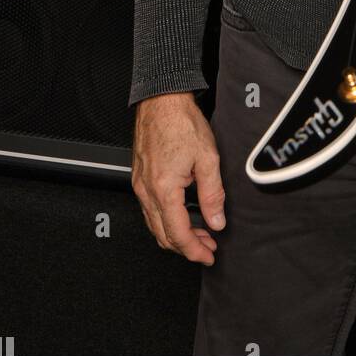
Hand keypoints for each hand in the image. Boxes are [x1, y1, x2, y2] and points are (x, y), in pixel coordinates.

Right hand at [132, 92, 225, 265]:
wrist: (162, 99)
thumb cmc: (182, 122)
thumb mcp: (208, 158)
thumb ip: (212, 194)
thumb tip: (216, 221)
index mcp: (163, 189)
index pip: (178, 234)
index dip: (194, 250)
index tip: (208, 255)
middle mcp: (146, 190)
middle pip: (163, 235)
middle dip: (186, 247)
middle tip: (208, 247)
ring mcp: (140, 185)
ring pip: (154, 224)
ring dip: (176, 234)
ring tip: (200, 232)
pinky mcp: (139, 177)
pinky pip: (150, 209)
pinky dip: (166, 220)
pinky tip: (182, 215)